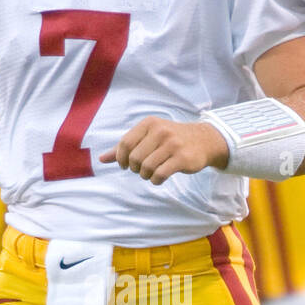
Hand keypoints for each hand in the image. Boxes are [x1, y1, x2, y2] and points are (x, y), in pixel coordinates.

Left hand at [99, 117, 228, 184]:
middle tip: (141, 170)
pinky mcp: (182, 158)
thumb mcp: (147, 137)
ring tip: (150, 174)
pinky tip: (159, 178)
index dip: (121, 159)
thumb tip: (101, 158)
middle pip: (135, 158)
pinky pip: (160, 174)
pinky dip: (156, 180)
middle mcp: (160, 131)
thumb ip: (125, 147)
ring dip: (145, 176)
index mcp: (149, 123)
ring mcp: (172, 144)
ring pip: (147, 168)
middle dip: (135, 169)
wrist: (203, 140)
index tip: (125, 165)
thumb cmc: (170, 140)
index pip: (125, 144)